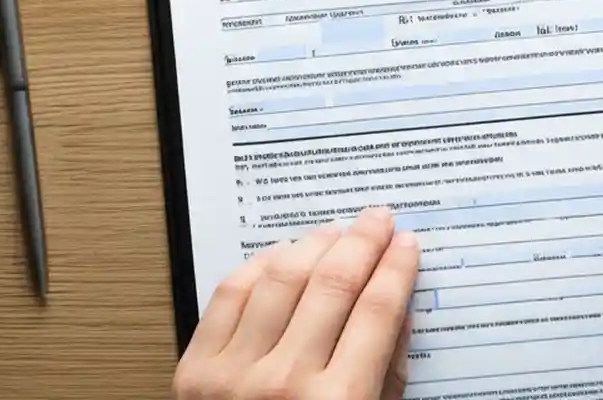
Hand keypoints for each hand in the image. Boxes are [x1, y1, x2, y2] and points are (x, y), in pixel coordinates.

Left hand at [172, 207, 418, 399]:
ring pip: (281, 277)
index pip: (377, 312)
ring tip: (336, 229)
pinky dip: (260, 264)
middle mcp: (284, 385)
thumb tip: (397, 306)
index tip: (407, 244)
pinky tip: (283, 252)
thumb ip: (385, 374)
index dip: (396, 269)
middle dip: (364, 242)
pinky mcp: (195, 371)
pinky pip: (231, 294)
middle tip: (379, 219)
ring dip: (314, 243)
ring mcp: (233, 375)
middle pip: (334, 284)